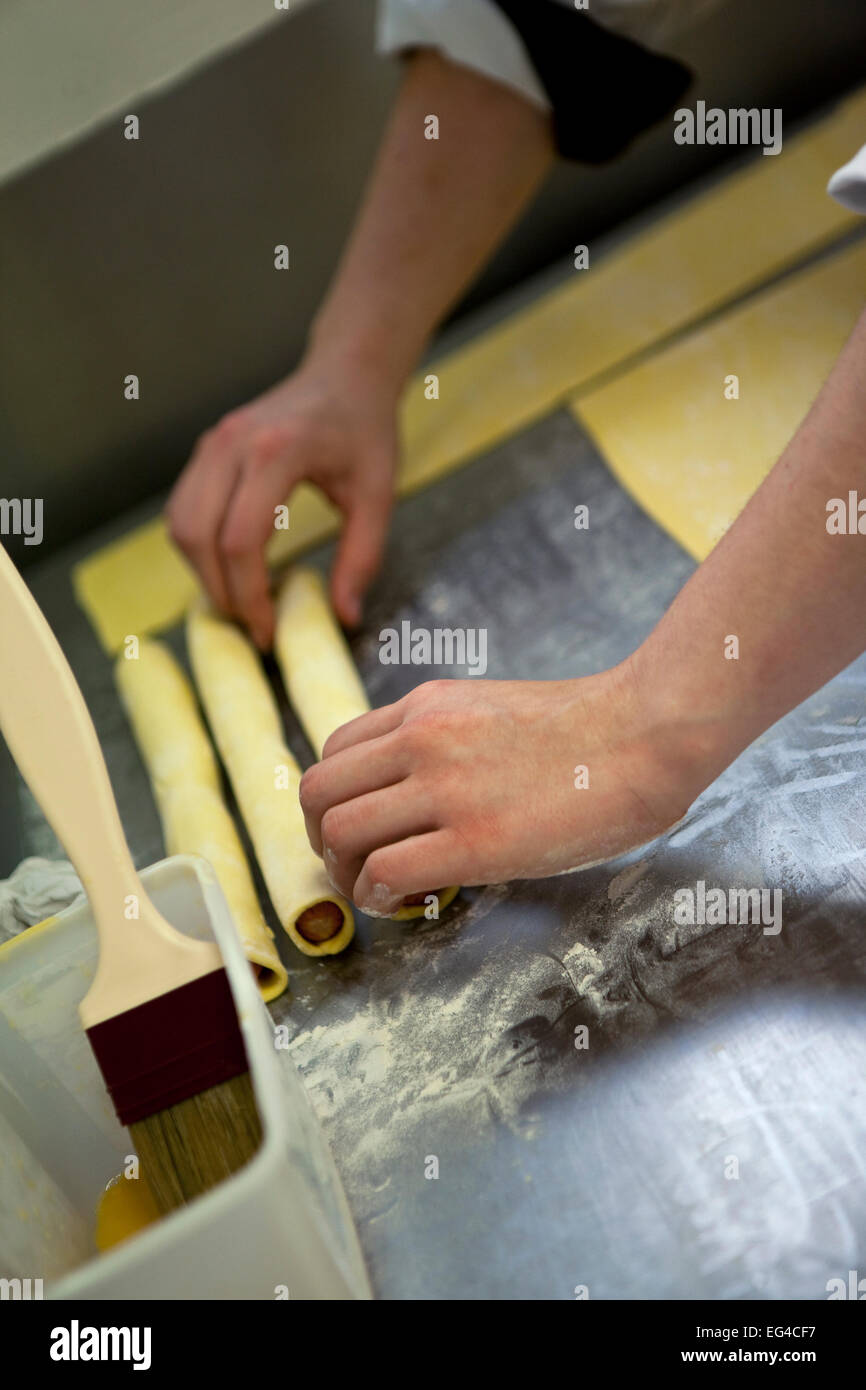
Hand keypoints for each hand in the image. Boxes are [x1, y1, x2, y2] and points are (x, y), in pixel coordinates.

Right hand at [166, 366, 396, 646]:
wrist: (345, 373)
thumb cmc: (364, 431)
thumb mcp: (378, 495)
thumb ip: (362, 557)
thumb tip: (345, 616)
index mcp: (277, 452)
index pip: (241, 540)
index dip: (249, 596)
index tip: (267, 631)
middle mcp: (232, 444)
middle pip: (199, 536)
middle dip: (220, 592)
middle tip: (251, 626)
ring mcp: (212, 443)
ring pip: (181, 525)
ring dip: (202, 572)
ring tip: (240, 601)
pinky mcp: (205, 448)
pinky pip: (183, 508)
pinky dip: (198, 548)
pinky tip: (229, 568)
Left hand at [298, 661, 714, 913]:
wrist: (646, 731)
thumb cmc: (590, 728)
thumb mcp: (495, 709)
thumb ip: (448, 737)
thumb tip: (424, 790)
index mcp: (427, 707)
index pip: (335, 751)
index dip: (335, 800)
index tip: (359, 830)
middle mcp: (421, 740)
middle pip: (319, 792)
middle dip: (322, 840)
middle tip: (353, 867)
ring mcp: (445, 789)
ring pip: (339, 832)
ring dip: (344, 873)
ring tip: (376, 890)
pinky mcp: (475, 840)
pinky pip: (384, 873)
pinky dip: (378, 896)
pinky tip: (407, 901)